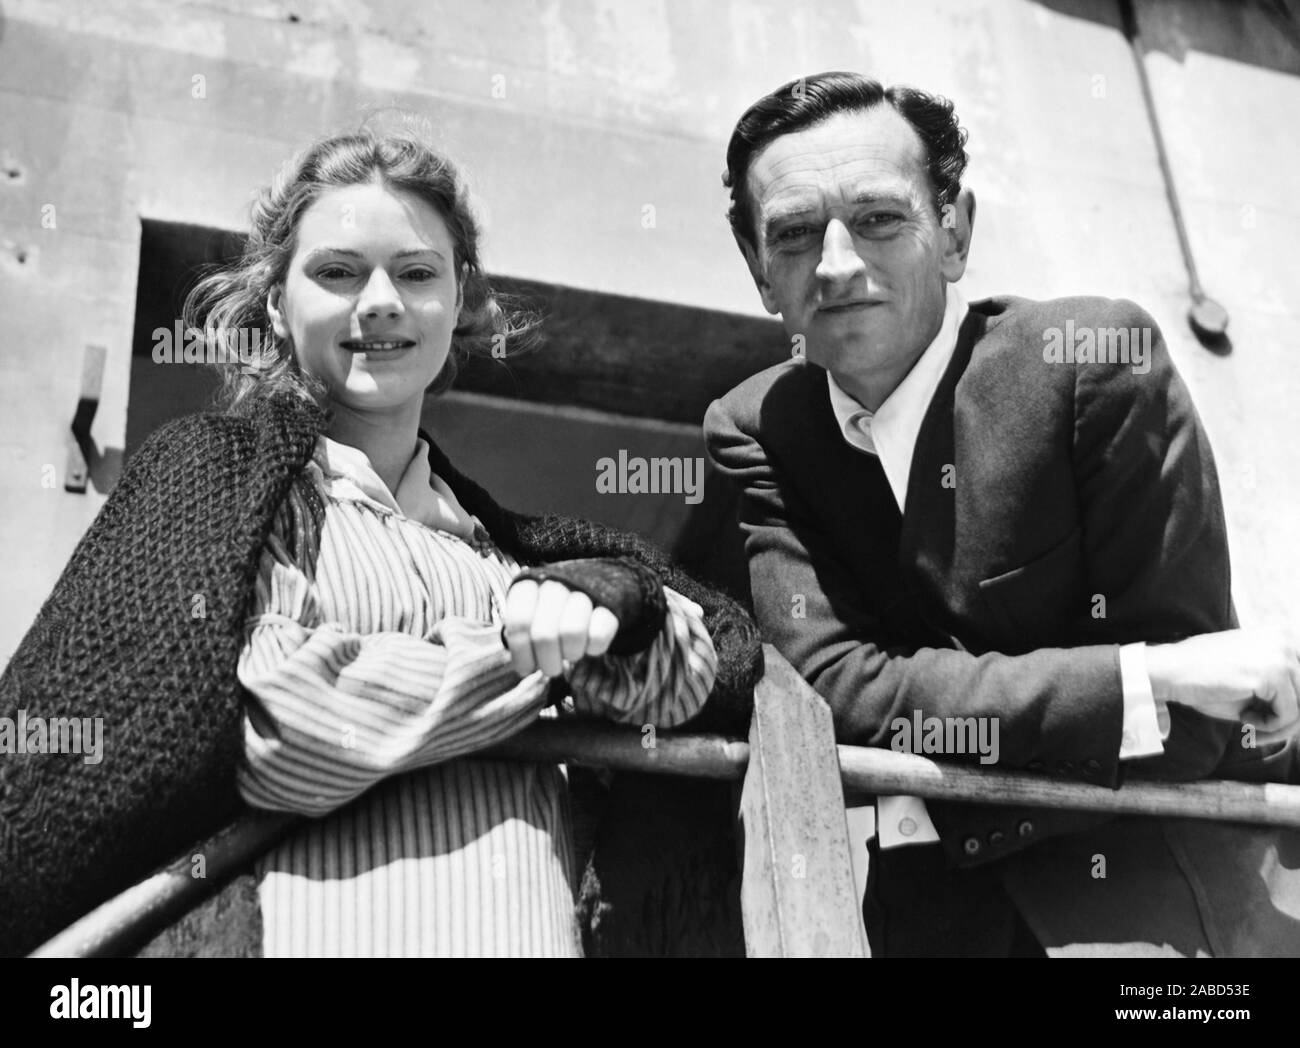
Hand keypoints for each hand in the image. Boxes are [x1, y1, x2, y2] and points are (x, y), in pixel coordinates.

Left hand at [502, 578, 619, 677]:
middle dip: (547, 662)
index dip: (521, 652)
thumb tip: (522, 667)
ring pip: (572, 633)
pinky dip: (594, 649)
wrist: (587, 592)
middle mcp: (554, 586)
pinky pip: (599, 635)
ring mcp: (583, 593)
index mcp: (527, 588)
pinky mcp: (608, 607)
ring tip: (570, 655)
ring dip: (570, 654)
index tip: (526, 668)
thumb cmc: (547, 615)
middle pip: (544, 635)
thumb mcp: (528, 622)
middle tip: (552, 668)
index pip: (519, 623)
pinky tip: (589, 647)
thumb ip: (521, 639)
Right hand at [1146, 628, 1299, 740]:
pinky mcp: (1272, 674)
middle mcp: (1286, 641)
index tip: (1268, 718)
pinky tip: (1244, 719)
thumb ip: (1283, 690)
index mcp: (1282, 637)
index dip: (1290, 706)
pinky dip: (1269, 726)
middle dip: (1288, 719)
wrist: (1170, 672)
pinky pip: (1289, 715)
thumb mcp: (1252, 680)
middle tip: (1260, 730)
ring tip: (1250, 725)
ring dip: (1279, 725)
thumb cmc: (1205, 680)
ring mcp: (1281, 656)